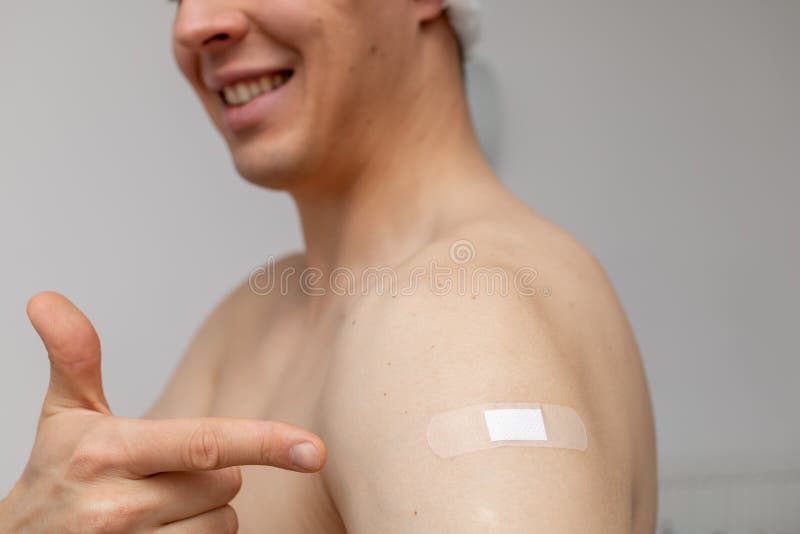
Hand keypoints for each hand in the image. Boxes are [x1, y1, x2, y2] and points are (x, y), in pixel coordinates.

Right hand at [0, 291, 325, 532]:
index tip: (315, 449)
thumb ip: (73, 356)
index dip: (266, 443)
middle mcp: (118, 508)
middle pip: (227, 485)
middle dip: (211, 475)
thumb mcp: (63, 414)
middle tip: (164, 473)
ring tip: (155, 508)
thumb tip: (46, 298)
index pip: (205, 444)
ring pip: (223, 524)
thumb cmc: (56, 476)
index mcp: (107, 453)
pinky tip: (161, 533)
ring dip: (204, 513)